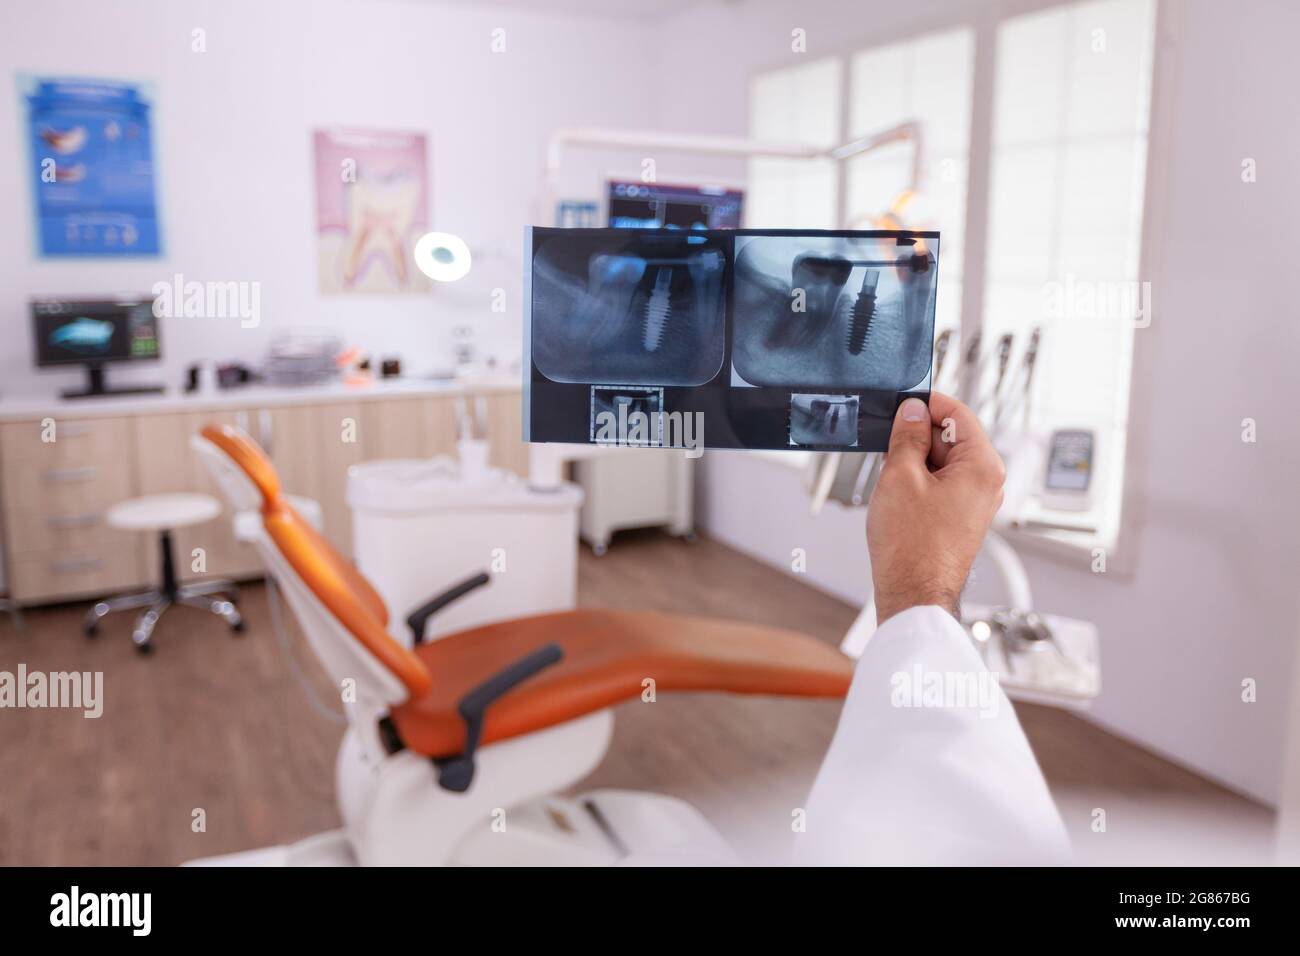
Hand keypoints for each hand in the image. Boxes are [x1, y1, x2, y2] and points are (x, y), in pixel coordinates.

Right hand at [867, 392, 1005, 624]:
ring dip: (915, 461)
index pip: (958, 412)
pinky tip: (897, 495)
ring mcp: (975, 501)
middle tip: (888, 447)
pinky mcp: (961, 516)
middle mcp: (987, 482)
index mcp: (983, 466)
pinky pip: (941, 483)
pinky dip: (918, 481)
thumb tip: (911, 412)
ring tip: (892, 480)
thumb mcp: (900, 476)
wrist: (913, 595)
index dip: (926, 403)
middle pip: (952, 436)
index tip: (902, 403)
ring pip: (943, 461)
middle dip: (917, 436)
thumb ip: (907, 436)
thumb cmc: (912, 548)